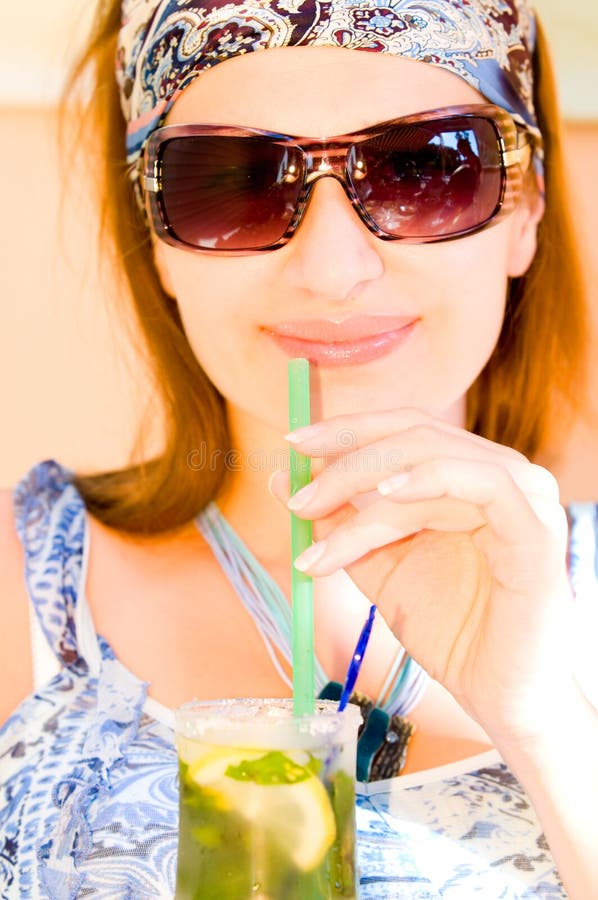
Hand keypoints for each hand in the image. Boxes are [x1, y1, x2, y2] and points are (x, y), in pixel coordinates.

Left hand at [269, 408, 573, 746]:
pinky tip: (385, 494)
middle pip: (417, 433)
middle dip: (346, 458)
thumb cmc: (447, 629)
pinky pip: (482, 483)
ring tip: (315, 515)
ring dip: (363, 482)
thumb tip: (281, 478)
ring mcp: (526, 498)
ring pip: (433, 459)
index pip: (407, 428)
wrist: (495, 695)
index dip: (349, 428)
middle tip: (296, 495)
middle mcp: (500, 475)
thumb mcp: (378, 564)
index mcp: (468, 476)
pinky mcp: (537, 529)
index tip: (292, 443)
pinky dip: (428, 479)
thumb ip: (339, 519)